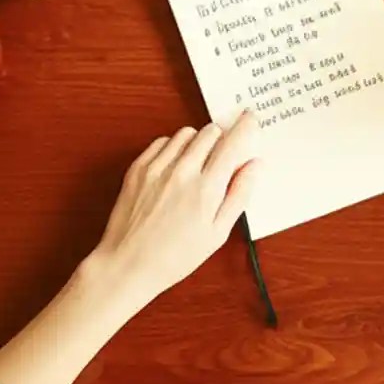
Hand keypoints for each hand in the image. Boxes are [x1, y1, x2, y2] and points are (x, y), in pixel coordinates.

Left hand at [84, 112, 262, 311]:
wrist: (128, 264)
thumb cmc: (174, 256)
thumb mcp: (217, 233)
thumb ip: (239, 194)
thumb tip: (255, 165)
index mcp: (206, 189)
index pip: (233, 142)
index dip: (246, 126)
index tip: (250, 119)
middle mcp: (182, 171)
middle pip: (211, 132)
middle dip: (222, 138)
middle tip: (222, 156)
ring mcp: (157, 167)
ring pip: (186, 133)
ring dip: (197, 142)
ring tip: (196, 166)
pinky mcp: (138, 168)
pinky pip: (162, 141)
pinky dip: (173, 147)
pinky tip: (175, 168)